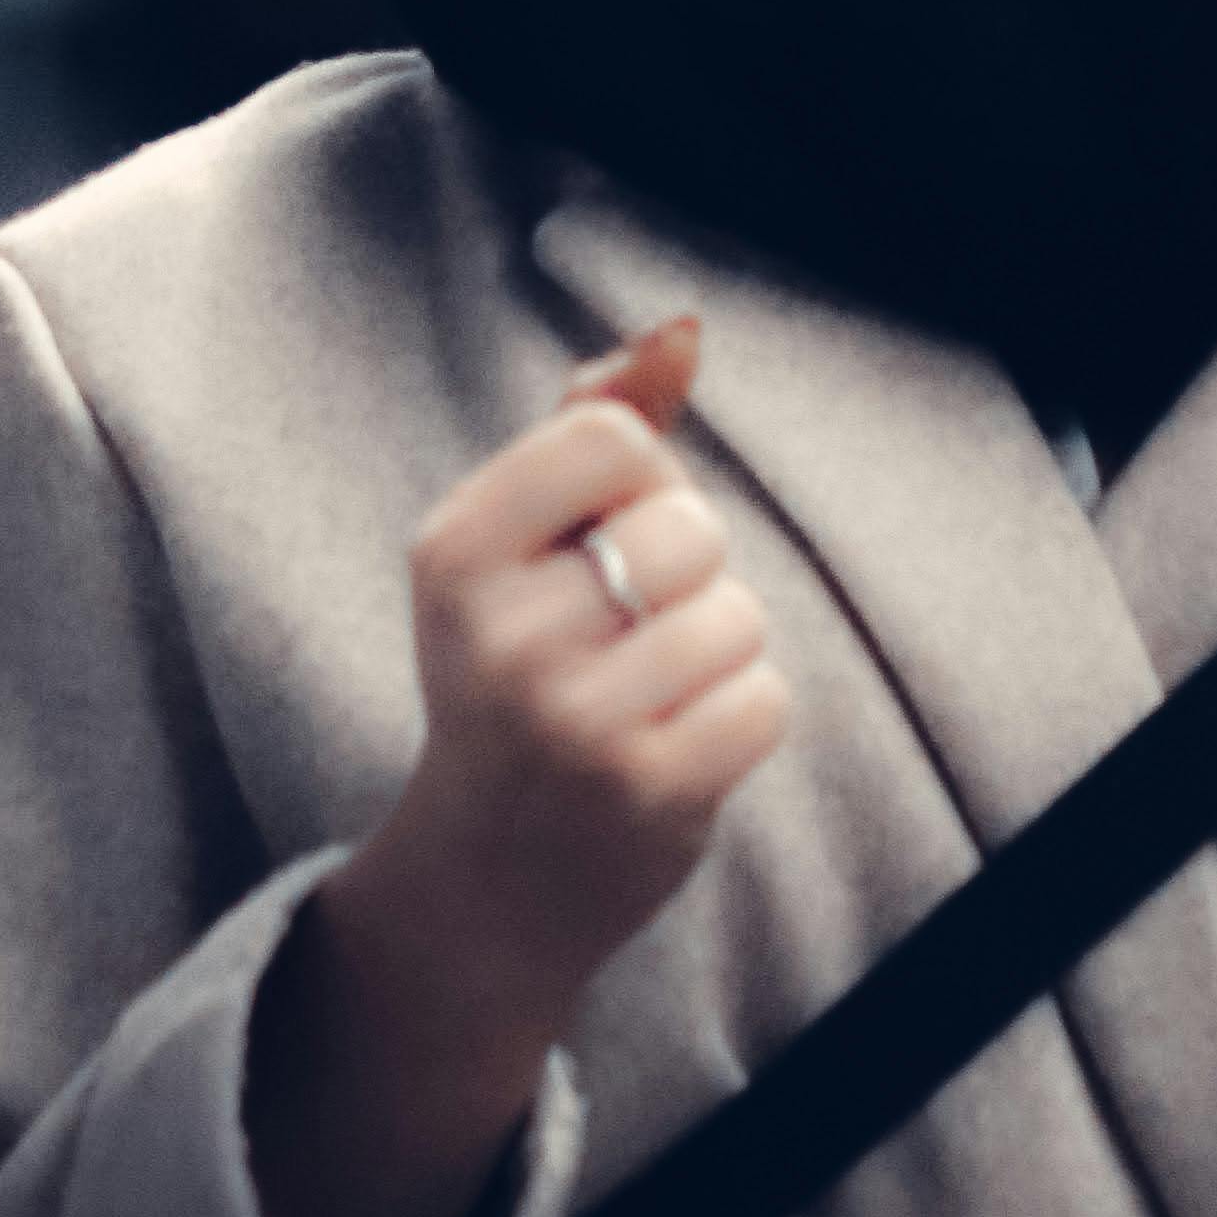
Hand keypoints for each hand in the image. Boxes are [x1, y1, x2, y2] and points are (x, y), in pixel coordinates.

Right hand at [244, 311, 790, 1216]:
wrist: (484, 882)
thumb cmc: (516, 677)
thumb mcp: (517, 548)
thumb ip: (589, 428)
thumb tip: (678, 333)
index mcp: (452, 552)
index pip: (610, 436)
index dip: (637, 483)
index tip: (593, 547)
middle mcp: (498, 634)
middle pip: (688, 524)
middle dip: (686, 572)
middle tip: (622, 636)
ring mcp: (571, 722)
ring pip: (736, 612)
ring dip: (719, 649)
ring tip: (650, 694)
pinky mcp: (645, 795)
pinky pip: (764, 698)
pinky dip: (741, 718)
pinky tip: (677, 748)